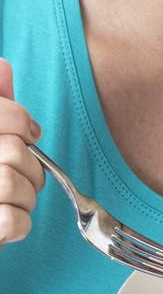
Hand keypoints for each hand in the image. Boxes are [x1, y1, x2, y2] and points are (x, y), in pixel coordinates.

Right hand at [0, 58, 44, 244]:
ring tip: (9, 202)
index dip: (23, 124)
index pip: (6, 115)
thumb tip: (2, 68)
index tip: (29, 134)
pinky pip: (13, 223)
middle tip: (17, 177)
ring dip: (24, 198)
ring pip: (14, 186)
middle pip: (14, 152)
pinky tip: (6, 224)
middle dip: (29, 168)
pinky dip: (18, 226)